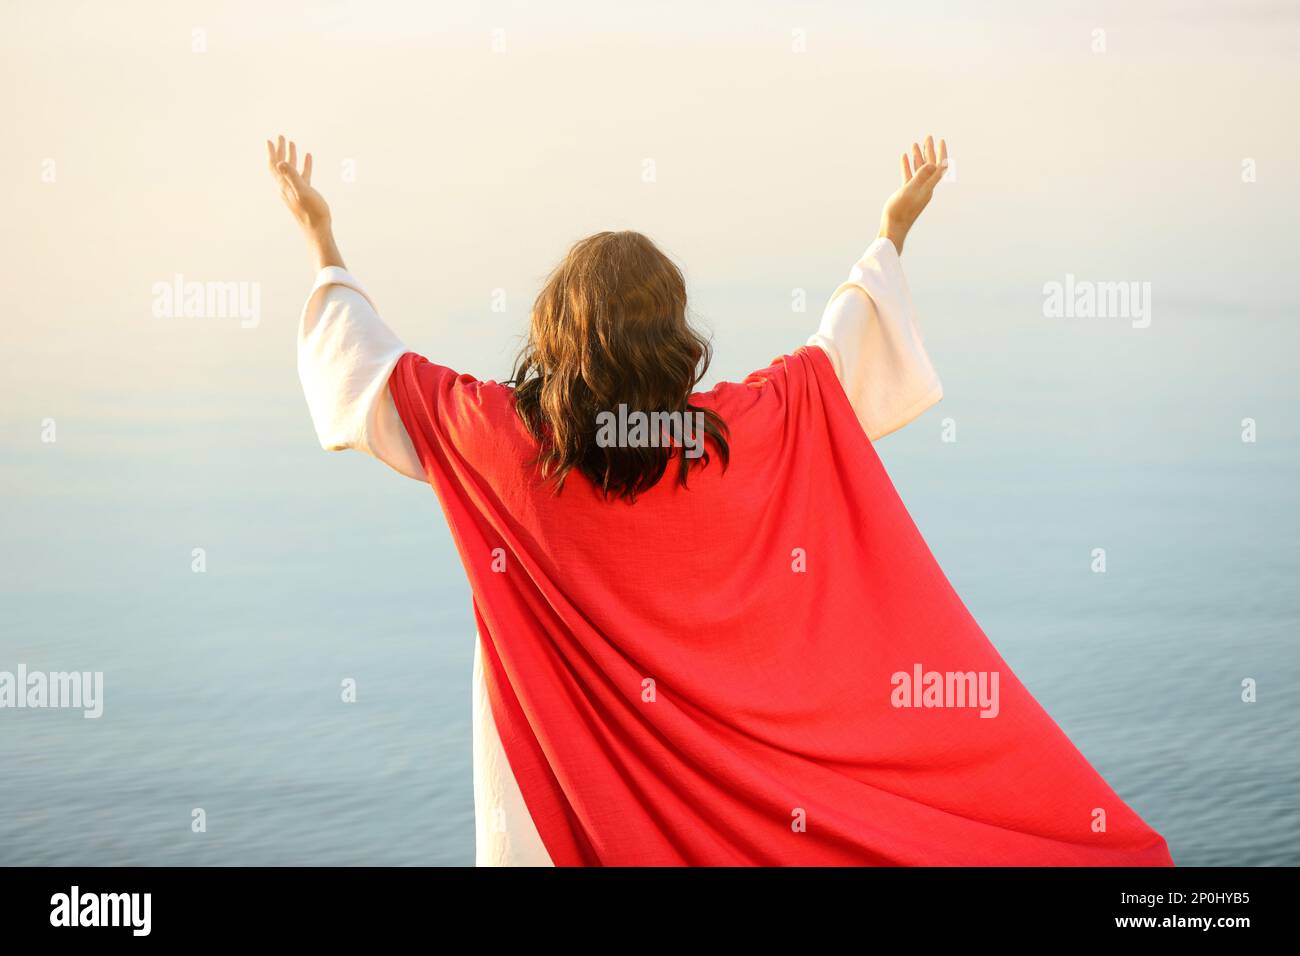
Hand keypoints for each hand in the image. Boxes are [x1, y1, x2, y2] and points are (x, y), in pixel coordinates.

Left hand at [266, 134, 343, 269]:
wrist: (318, 229)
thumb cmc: (312, 212)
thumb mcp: (302, 191)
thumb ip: (292, 176)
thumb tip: (280, 163)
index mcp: (284, 185)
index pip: (274, 165)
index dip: (271, 152)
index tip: (270, 140)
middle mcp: (287, 186)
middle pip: (280, 165)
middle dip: (280, 150)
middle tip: (281, 137)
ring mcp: (295, 190)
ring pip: (291, 169)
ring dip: (291, 156)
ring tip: (293, 144)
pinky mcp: (304, 193)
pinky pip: (302, 175)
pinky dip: (304, 165)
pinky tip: (308, 158)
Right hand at [879, 135, 947, 255]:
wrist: (893, 229)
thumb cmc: (900, 212)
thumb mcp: (910, 191)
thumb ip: (921, 177)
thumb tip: (934, 164)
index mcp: (928, 187)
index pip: (939, 166)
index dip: (940, 153)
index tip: (939, 140)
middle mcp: (925, 188)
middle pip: (930, 166)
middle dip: (929, 151)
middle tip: (927, 137)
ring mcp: (916, 191)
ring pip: (919, 170)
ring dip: (918, 157)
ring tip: (914, 144)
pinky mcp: (907, 194)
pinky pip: (909, 176)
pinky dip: (907, 166)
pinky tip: (903, 157)